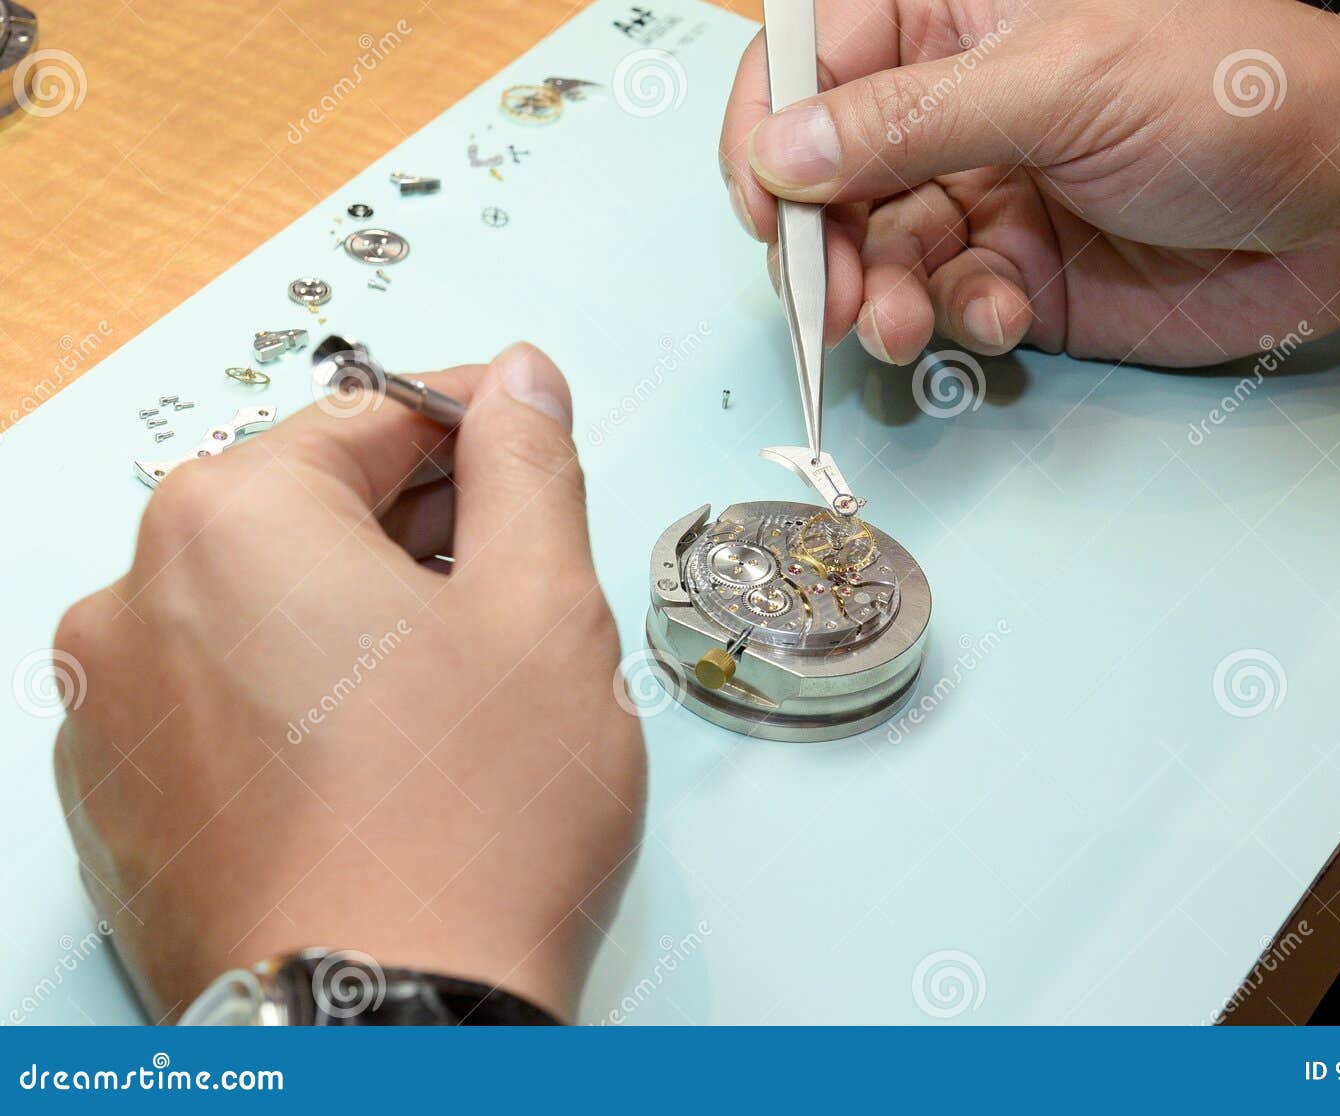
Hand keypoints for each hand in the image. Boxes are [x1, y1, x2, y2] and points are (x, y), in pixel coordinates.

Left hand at [52, 343, 643, 1022]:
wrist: (384, 1033)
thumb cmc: (471, 823)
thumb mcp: (544, 610)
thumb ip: (527, 468)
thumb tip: (517, 381)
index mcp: (230, 518)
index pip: (370, 419)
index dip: (472, 428)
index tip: (527, 451)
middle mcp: (133, 600)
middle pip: (307, 516)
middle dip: (420, 534)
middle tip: (517, 594)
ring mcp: (108, 714)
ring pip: (262, 611)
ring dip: (361, 620)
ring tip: (457, 697)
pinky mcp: (115, 809)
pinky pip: (218, 704)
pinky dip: (299, 700)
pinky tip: (382, 764)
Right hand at [721, 0, 1339, 365]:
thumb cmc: (1237, 96)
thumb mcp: (1063, 85)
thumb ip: (912, 121)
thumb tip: (786, 151)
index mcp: (962, 12)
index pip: (819, 57)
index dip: (772, 128)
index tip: (765, 201)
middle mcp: (959, 100)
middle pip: (831, 169)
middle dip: (821, 239)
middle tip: (827, 299)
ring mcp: (986, 188)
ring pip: (879, 248)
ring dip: (881, 295)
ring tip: (904, 326)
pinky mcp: (1019, 268)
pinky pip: (946, 300)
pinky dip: (958, 318)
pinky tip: (1002, 315)